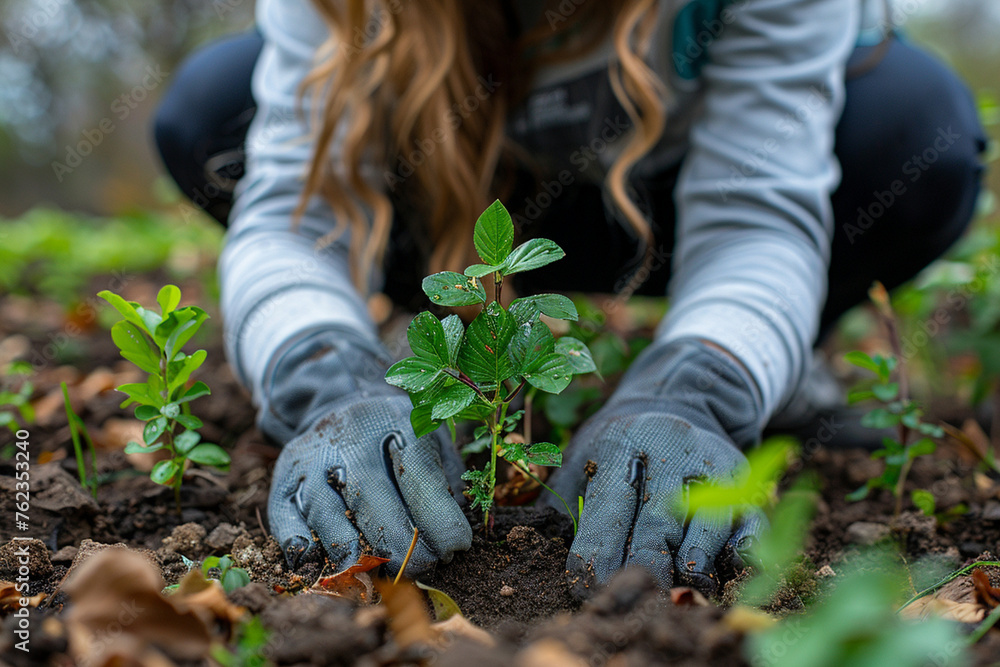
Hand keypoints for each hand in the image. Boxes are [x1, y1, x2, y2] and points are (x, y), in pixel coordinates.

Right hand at [261, 331, 470, 573]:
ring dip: (358, 557)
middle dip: (402, 546)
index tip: (455, 549)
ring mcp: (310, 458)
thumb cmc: (399, 436)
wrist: (342, 405)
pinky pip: (287, 524)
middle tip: (423, 568)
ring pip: (328, 516)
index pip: (418, 474)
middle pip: (372, 499)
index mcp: (395, 420)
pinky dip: (309, 553)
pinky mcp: (283, 479)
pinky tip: (335, 567)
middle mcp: (348, 436)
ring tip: (384, 574)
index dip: (438, 519)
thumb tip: (451, 541)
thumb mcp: (431, 439)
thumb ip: (444, 481)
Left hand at [545, 339, 765, 593]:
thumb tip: (531, 542)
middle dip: (644, 567)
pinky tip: (723, 574)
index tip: (587, 588)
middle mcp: (669, 452)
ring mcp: (711, 466)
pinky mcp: (745, 481)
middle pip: (658, 523)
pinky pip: (749, 524)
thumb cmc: (620, 443)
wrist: (684, 396)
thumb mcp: (584, 454)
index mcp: (620, 446)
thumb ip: (564, 498)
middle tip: (633, 597)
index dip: (596, 557)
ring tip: (677, 593)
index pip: (607, 511)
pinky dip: (739, 556)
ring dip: (692, 569)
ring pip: (706, 527)